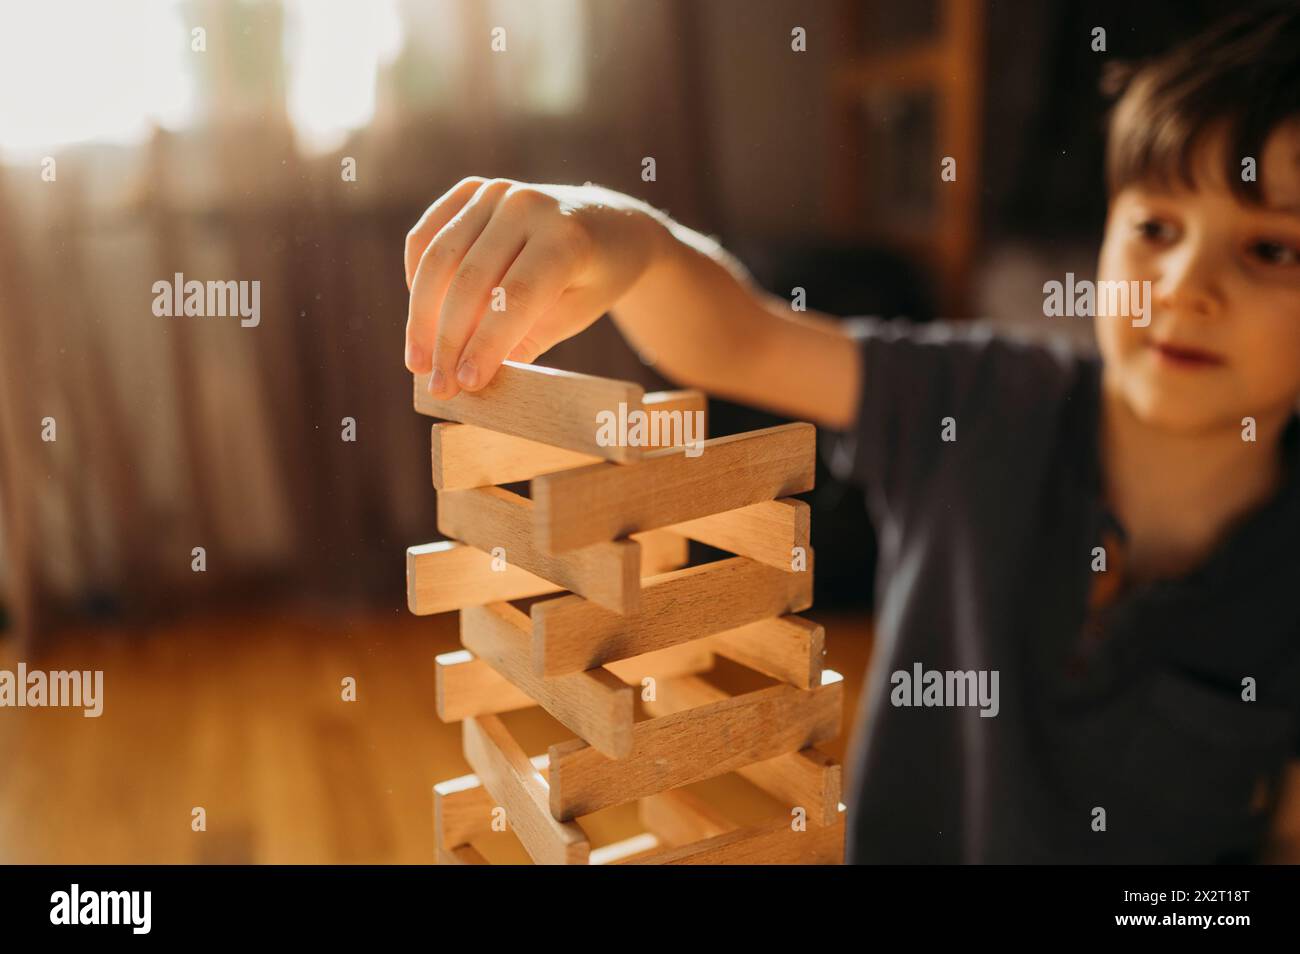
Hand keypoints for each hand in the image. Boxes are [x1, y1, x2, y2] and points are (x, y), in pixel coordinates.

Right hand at [403, 177, 662, 397]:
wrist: (607, 225)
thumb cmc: (592, 280)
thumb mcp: (574, 316)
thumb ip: (527, 341)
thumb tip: (472, 377)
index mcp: (566, 238)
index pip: (514, 298)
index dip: (484, 344)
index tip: (465, 384)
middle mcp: (527, 206)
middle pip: (470, 280)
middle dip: (448, 340)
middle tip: (437, 385)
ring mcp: (496, 192)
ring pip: (439, 259)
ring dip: (422, 317)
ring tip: (418, 362)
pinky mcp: (472, 190)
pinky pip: (427, 237)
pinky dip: (416, 278)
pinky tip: (420, 317)